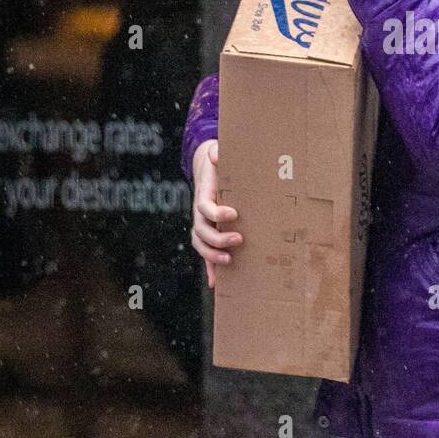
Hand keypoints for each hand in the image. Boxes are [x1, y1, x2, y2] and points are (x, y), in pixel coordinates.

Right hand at [191, 139, 241, 287]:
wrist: (207, 171)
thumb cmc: (218, 166)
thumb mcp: (218, 157)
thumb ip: (217, 154)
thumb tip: (216, 154)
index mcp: (204, 196)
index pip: (205, 208)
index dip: (217, 213)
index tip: (233, 214)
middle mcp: (200, 214)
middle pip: (202, 231)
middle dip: (218, 238)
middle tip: (239, 239)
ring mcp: (202, 226)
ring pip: (201, 245)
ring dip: (212, 256)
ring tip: (230, 261)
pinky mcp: (209, 235)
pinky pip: (206, 254)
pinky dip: (210, 269)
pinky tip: (216, 283)